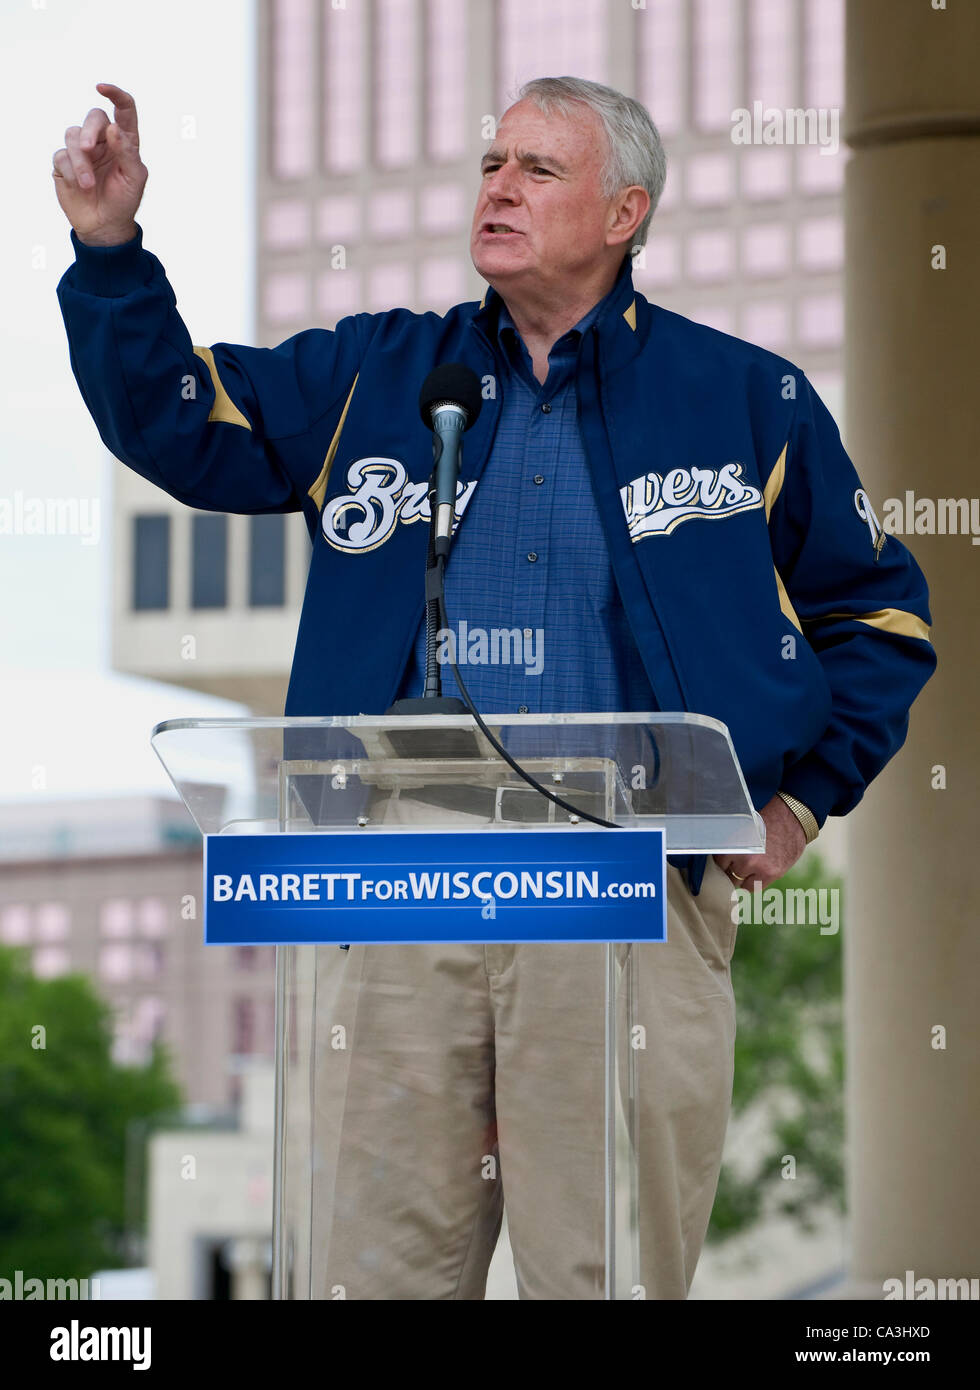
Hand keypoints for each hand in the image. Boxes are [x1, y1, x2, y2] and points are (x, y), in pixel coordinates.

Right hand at [52, 83, 146, 245]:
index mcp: (124, 141)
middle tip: (89, 149)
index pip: (123, 110)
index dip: (115, 94)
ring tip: (88, 184)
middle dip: (90, 131)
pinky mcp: (65, 161)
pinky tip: (78, 186)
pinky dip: (70, 171)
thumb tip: (113, 127)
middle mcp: (103, 140)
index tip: (102, 88)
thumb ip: (127, 151)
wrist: (105, 225)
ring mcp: (83, 150)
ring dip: (80, 162)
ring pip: (74, 135)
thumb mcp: (134, 178)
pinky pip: (62, 155)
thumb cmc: (124, 201)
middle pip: (93, 117)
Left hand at [714, 793, 807, 890]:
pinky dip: (755, 883)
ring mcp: (757, 868)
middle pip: (729, 874)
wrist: (791, 819)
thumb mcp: (742, 831)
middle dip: (733, 870)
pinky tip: (759, 873)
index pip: (719, 863)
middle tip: (740, 865)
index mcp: (734, 844)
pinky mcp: (771, 874)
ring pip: (741, 883)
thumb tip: (723, 862)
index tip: (727, 863)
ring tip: (751, 868)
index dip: (723, 863)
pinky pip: (754, 888)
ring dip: (744, 878)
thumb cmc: (765, 822)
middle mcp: (743, 857)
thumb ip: (732, 847)